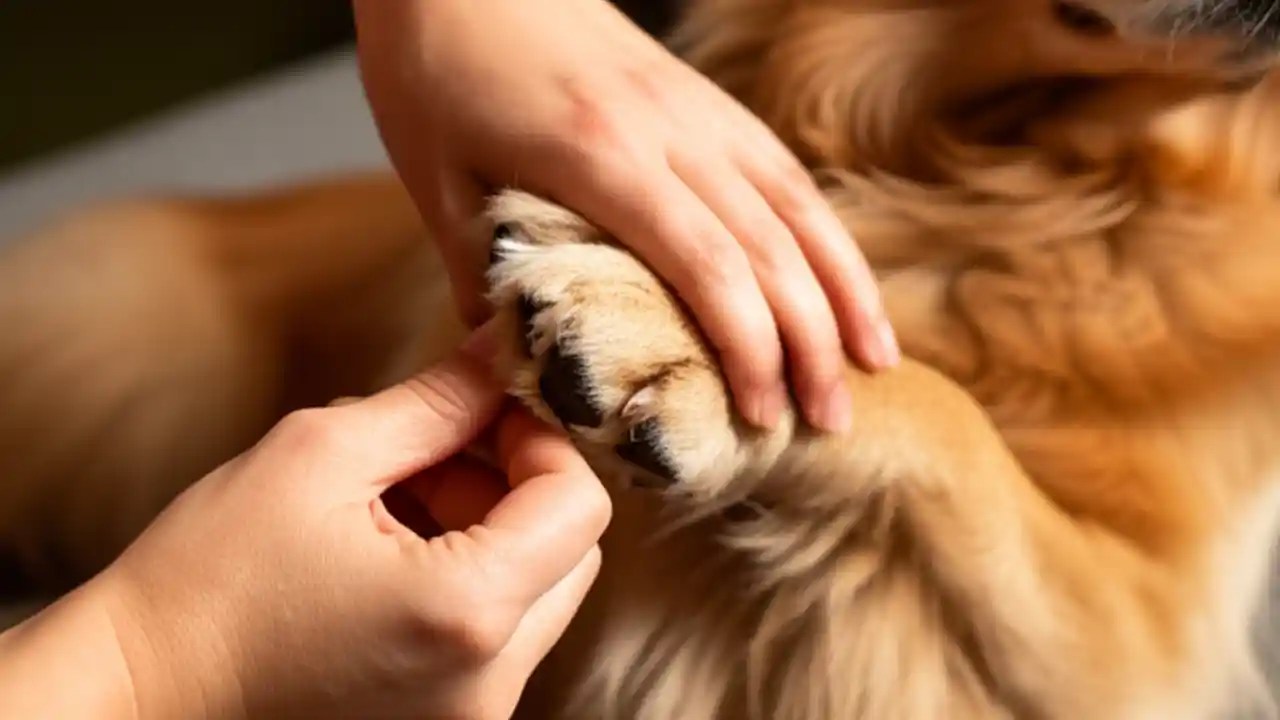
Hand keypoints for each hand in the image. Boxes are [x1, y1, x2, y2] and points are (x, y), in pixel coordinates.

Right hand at [0, 327, 610, 719]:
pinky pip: (499, 636)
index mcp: (468, 611)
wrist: (139, 691)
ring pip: (539, 594)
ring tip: (395, 500)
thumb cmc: (209, 574)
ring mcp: (471, 715)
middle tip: (435, 450)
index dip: (540, 439)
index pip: (580, 505)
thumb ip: (436, 401)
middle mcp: (489, 681)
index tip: (483, 408)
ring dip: (491, 531)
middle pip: (571, 553)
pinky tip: (389, 551)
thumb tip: (499, 354)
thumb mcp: (323, 452)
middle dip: (516, 484)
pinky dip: (468, 580)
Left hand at [353, 0, 898, 432]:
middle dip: (811, 341)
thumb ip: (480, 277)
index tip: (762, 416)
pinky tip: (840, 278)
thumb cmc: (439, 66)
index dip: (748, 347)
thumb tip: (511, 365)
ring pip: (798, 205)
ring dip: (844, 288)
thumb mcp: (435, 179)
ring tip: (877, 360)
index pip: (709, 263)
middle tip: (832, 422)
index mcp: (601, 155)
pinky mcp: (705, 100)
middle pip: (770, 246)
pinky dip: (823, 233)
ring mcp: (698, 110)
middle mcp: (671, 130)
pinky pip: (783, 172)